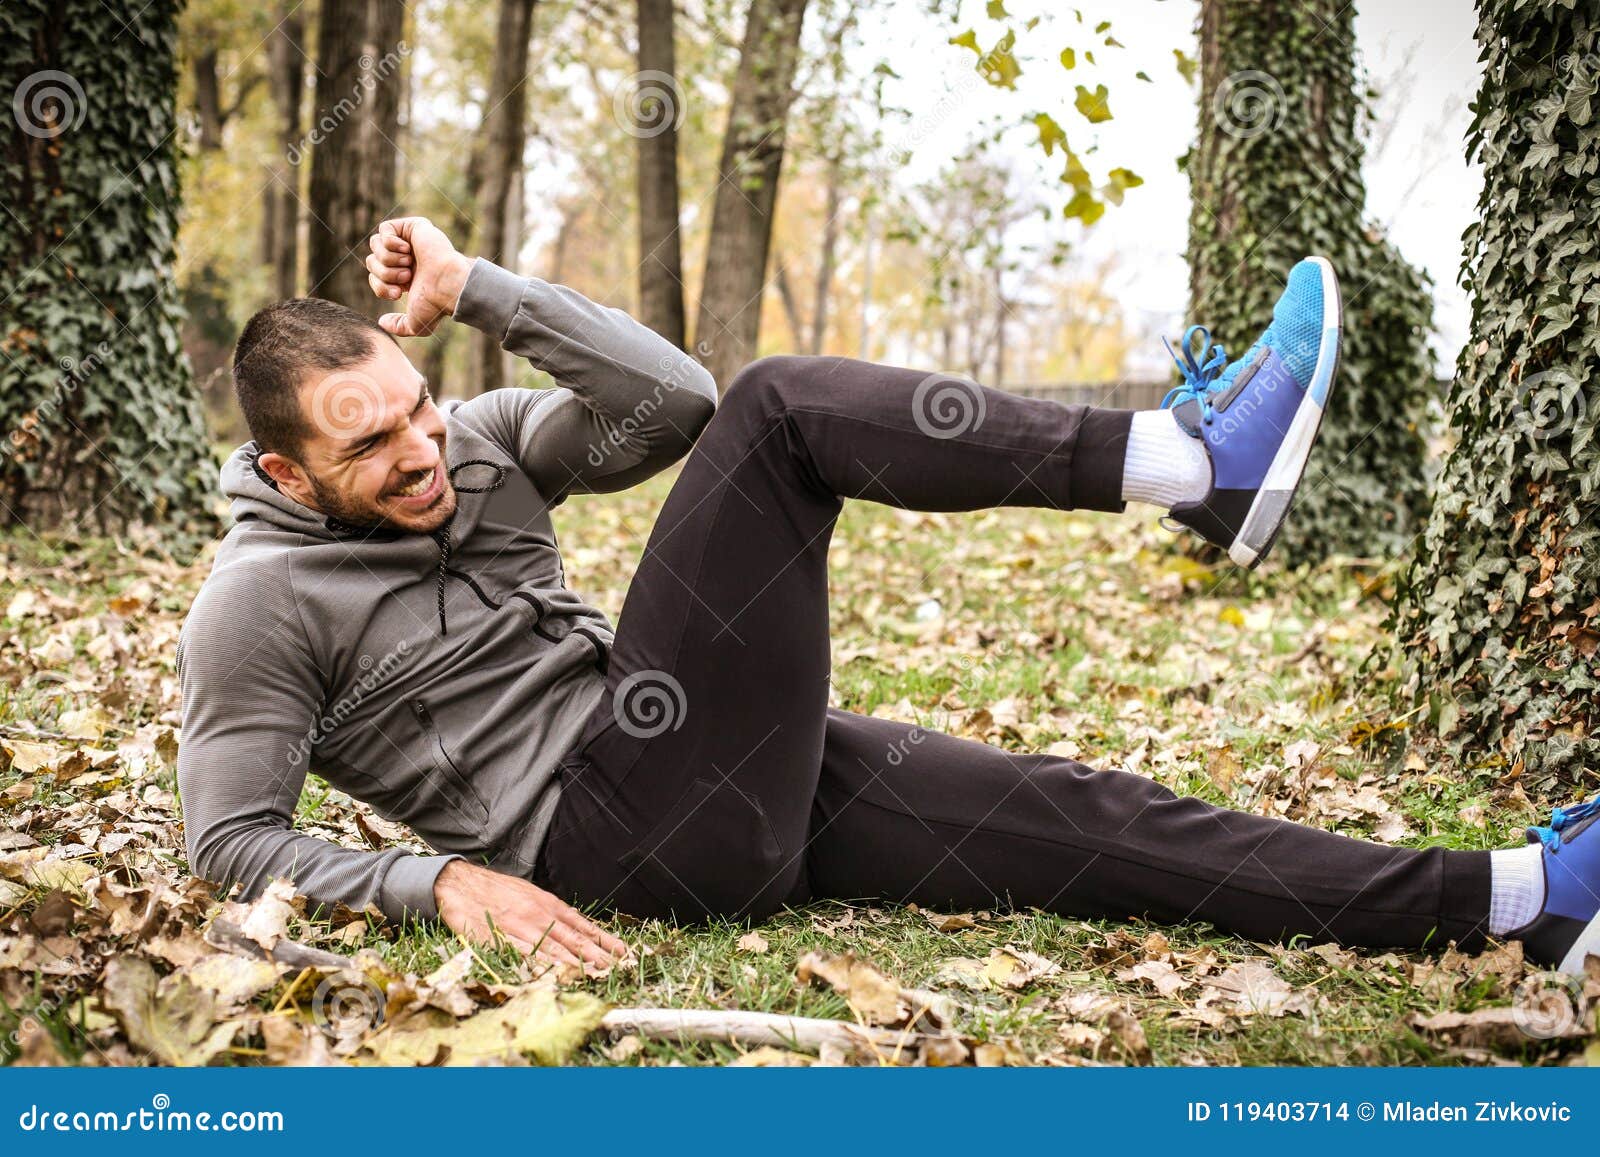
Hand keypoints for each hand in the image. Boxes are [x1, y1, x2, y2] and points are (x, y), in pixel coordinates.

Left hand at [364, 216, 473, 337]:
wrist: (447, 286)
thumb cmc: (436, 304)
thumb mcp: (416, 324)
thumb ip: (399, 327)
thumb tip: (382, 322)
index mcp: (404, 277)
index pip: (374, 276)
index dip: (380, 286)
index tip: (399, 293)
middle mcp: (405, 259)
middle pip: (371, 260)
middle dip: (384, 273)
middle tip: (406, 277)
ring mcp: (409, 242)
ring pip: (375, 244)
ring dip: (388, 259)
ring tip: (408, 265)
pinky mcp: (413, 227)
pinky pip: (384, 229)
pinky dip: (391, 243)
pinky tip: (407, 250)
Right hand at [433, 860, 630, 973]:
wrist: (461, 885)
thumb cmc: (496, 890)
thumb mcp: (530, 894)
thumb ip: (551, 910)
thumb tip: (574, 923)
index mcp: (548, 905)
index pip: (582, 925)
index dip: (603, 940)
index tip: (622, 951)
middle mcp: (539, 916)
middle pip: (573, 940)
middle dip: (598, 956)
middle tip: (618, 968)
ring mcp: (520, 929)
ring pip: (554, 950)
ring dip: (577, 965)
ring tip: (597, 975)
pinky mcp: (501, 940)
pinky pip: (525, 956)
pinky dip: (541, 966)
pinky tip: (556, 975)